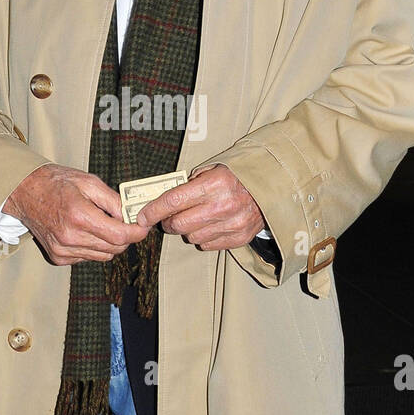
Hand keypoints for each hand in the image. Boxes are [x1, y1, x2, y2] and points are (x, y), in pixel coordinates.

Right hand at [2, 163, 149, 264]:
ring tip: (99, 223)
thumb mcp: (89, 182)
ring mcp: (63, 250)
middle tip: (122, 221)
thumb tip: (131, 215)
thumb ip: (113, 200)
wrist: (25, 192)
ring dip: (109, 243)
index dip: (136, 232)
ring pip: (103, 256)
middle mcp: (70, 237)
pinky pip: (88, 257)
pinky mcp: (58, 257)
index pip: (119, 236)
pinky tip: (84, 231)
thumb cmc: (56, 183)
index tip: (142, 226)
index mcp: (79, 216)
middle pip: (114, 248)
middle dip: (124, 236)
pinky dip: (93, 247)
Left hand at [136, 164, 264, 250]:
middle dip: (168, 222)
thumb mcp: (212, 169)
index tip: (141, 217)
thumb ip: (188, 184)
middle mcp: (223, 205)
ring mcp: (233, 224)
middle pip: (179, 224)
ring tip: (195, 219)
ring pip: (192, 237)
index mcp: (214, 184)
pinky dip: (203, 238)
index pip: (173, 201)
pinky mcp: (239, 238)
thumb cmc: (236, 176)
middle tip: (169, 217)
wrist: (271, 187)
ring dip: (187, 230)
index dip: (152, 211)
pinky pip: (207, 245)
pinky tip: (209, 225)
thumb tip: (160, 200)